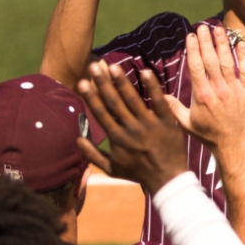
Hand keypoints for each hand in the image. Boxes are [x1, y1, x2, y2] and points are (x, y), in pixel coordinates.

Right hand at [77, 61, 188, 193]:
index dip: (91, 97)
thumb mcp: (112, 168)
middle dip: (103, 83)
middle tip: (94, 66)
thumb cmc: (138, 173)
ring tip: (113, 66)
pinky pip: (159, 101)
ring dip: (122, 82)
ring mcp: (150, 124)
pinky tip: (146, 71)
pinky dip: (153, 87)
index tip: (82, 82)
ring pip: (133, 99)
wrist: (167, 178)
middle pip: (114, 102)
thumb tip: (77, 139)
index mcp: (117, 138)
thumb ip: (93, 154)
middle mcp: (131, 129)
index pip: (101, 113)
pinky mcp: (167, 122)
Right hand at [168, 26, 244, 152]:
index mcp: (201, 95)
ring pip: (227, 61)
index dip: (193, 49)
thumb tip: (160, 95)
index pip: (196, 67)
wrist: (233, 143)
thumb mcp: (186, 123)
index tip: (190, 36)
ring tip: (218, 28)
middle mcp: (217, 89)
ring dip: (222, 43)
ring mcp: (233, 89)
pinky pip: (244, 70)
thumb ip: (174, 108)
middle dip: (206, 41)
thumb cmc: (209, 134)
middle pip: (210, 60)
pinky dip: (242, 56)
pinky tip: (240, 42)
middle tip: (202, 27)